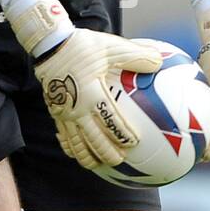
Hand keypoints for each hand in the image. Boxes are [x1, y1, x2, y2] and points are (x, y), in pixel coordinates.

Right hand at [33, 28, 162, 171]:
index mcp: (92, 94)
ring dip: (86, 156)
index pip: (110, 121)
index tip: (134, 144)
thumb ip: (136, 56)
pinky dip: (70, 147)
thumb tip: (159, 62)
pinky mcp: (54, 111)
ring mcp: (63, 112)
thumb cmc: (83, 46)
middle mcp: (77, 108)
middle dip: (106, 153)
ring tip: (96, 165)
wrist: (50, 45)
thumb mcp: (112, 47)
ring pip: (75, 143)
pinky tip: (76, 152)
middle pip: (92, 139)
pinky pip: (63, 135)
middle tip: (119, 161)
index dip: (122, 135)